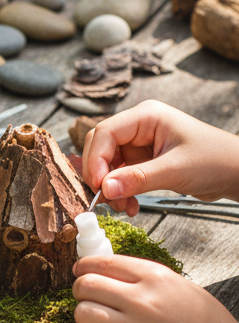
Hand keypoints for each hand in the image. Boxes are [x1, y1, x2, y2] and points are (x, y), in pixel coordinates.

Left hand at [73, 254, 238, 322]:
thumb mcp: (178, 286)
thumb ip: (143, 277)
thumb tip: (105, 270)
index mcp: (155, 277)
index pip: (101, 262)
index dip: (84, 267)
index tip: (80, 272)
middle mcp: (142, 301)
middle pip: (86, 286)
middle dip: (81, 291)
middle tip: (87, 298)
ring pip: (82, 313)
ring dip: (85, 317)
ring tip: (99, 322)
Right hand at [81, 100, 238, 215]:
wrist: (236, 172)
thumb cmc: (215, 160)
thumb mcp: (175, 170)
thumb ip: (138, 178)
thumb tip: (106, 188)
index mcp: (146, 116)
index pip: (106, 133)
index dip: (97, 160)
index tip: (98, 186)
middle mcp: (140, 126)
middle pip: (102, 147)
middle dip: (101, 175)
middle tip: (107, 199)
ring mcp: (141, 143)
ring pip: (109, 164)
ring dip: (111, 187)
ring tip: (123, 207)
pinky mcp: (144, 160)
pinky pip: (121, 175)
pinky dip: (121, 191)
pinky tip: (130, 205)